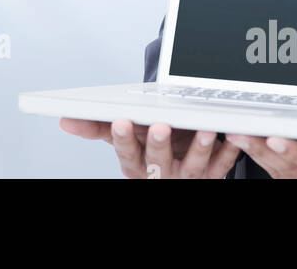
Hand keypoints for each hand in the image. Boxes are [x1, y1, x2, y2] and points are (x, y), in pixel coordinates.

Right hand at [60, 118, 240, 178]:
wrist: (179, 156)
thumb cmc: (148, 143)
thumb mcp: (124, 136)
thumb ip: (97, 126)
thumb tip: (64, 120)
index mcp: (136, 165)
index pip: (126, 154)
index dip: (123, 140)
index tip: (120, 121)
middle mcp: (160, 174)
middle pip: (158, 161)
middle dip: (159, 144)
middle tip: (159, 125)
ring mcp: (187, 176)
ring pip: (194, 166)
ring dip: (200, 149)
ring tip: (204, 130)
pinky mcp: (212, 175)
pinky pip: (223, 166)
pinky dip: (229, 152)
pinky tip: (232, 137)